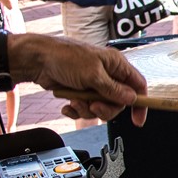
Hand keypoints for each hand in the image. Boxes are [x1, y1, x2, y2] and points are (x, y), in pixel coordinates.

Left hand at [18, 34, 148, 124]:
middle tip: (93, 105)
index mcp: (116, 65)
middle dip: (105, 108)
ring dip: (87, 109)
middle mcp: (107, 75)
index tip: (137, 120)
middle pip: (118, 102)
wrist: (38, 61)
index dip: (140, 103)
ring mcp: (93, 84)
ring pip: (101, 108)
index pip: (138, 85)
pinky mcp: (80, 92)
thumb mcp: (93, 75)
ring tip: (75, 100)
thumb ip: (114, 89)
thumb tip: (131, 99)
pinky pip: (85, 109)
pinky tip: (67, 104)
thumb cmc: (65, 58)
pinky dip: (76, 110)